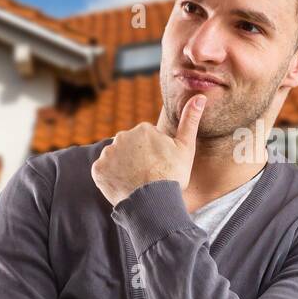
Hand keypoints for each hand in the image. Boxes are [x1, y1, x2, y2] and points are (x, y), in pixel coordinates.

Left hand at [91, 93, 206, 206]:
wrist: (153, 201)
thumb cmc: (173, 175)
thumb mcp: (186, 147)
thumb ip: (190, 120)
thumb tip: (199, 96)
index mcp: (143, 129)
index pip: (145, 141)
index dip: (153, 155)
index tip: (159, 166)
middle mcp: (122, 137)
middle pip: (129, 148)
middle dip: (136, 159)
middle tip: (147, 175)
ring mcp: (108, 154)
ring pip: (115, 159)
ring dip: (122, 168)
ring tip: (135, 182)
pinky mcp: (97, 170)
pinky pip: (103, 172)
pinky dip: (110, 178)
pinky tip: (123, 186)